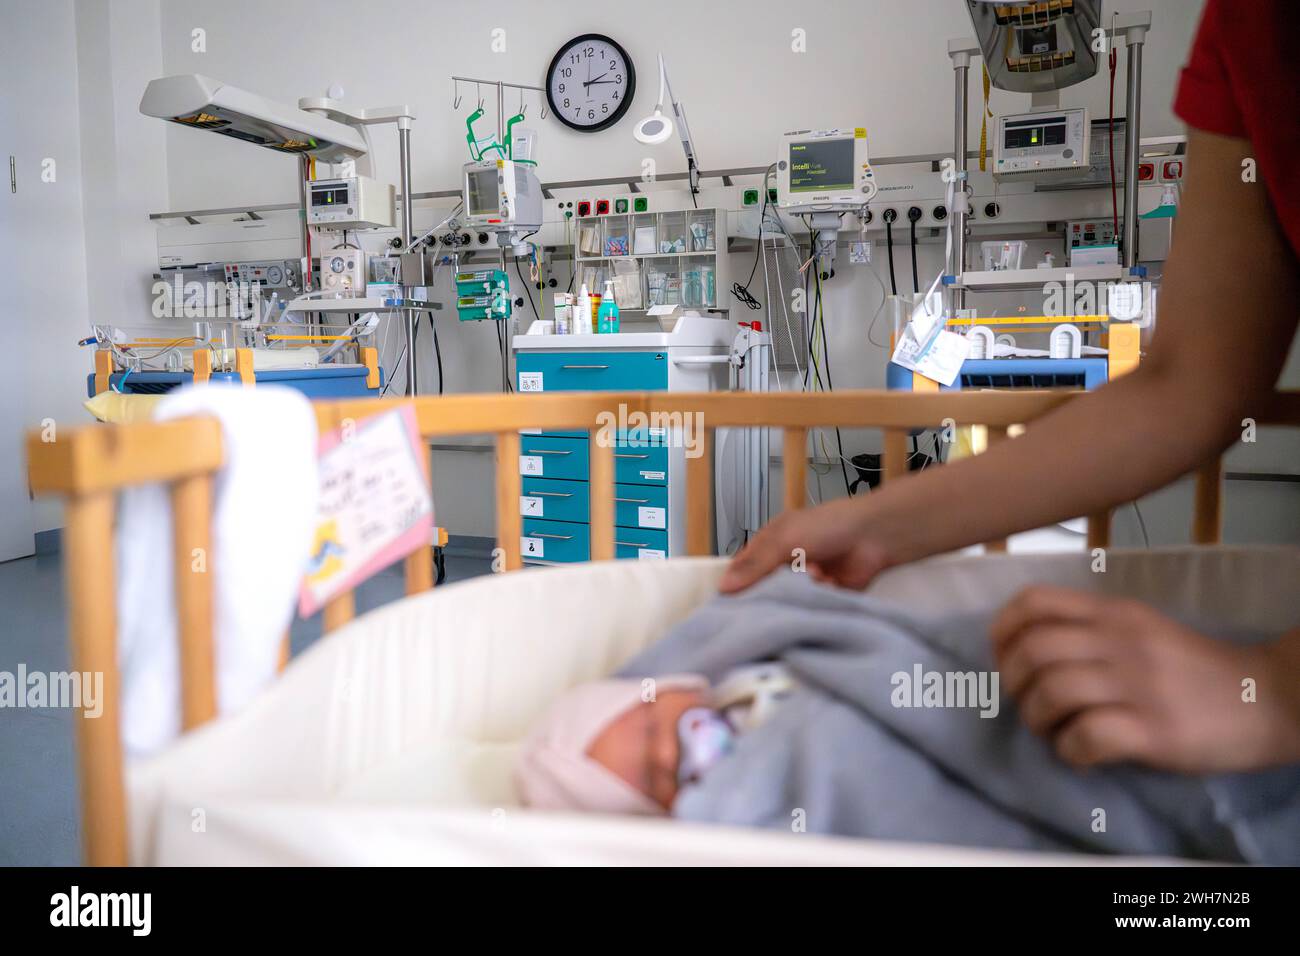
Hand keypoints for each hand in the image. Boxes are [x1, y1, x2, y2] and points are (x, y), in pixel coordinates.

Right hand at [719, 497, 889, 592]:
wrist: (873, 537)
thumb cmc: (827, 527)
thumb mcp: (783, 540)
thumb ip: (754, 564)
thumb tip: (723, 587)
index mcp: (769, 545)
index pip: (742, 570)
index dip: (734, 586)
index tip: (726, 606)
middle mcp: (783, 565)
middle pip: (761, 590)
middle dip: (767, 595)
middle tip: (770, 600)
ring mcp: (802, 583)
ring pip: (784, 601)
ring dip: (795, 595)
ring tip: (813, 577)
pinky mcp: (821, 598)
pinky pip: (806, 609)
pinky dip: (812, 602)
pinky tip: (825, 587)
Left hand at [992, 586, 1299, 772]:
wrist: (1269, 697)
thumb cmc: (1193, 669)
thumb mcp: (1140, 629)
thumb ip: (1090, 631)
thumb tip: (1025, 651)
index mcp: (1113, 613)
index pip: (1034, 601)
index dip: (1003, 632)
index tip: (1005, 660)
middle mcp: (1121, 641)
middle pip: (1033, 649)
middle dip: (1012, 683)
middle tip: (1027, 705)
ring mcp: (1138, 684)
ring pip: (1053, 691)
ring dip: (1037, 719)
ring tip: (1053, 732)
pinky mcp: (1155, 729)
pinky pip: (1088, 736)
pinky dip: (1070, 751)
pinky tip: (1081, 755)